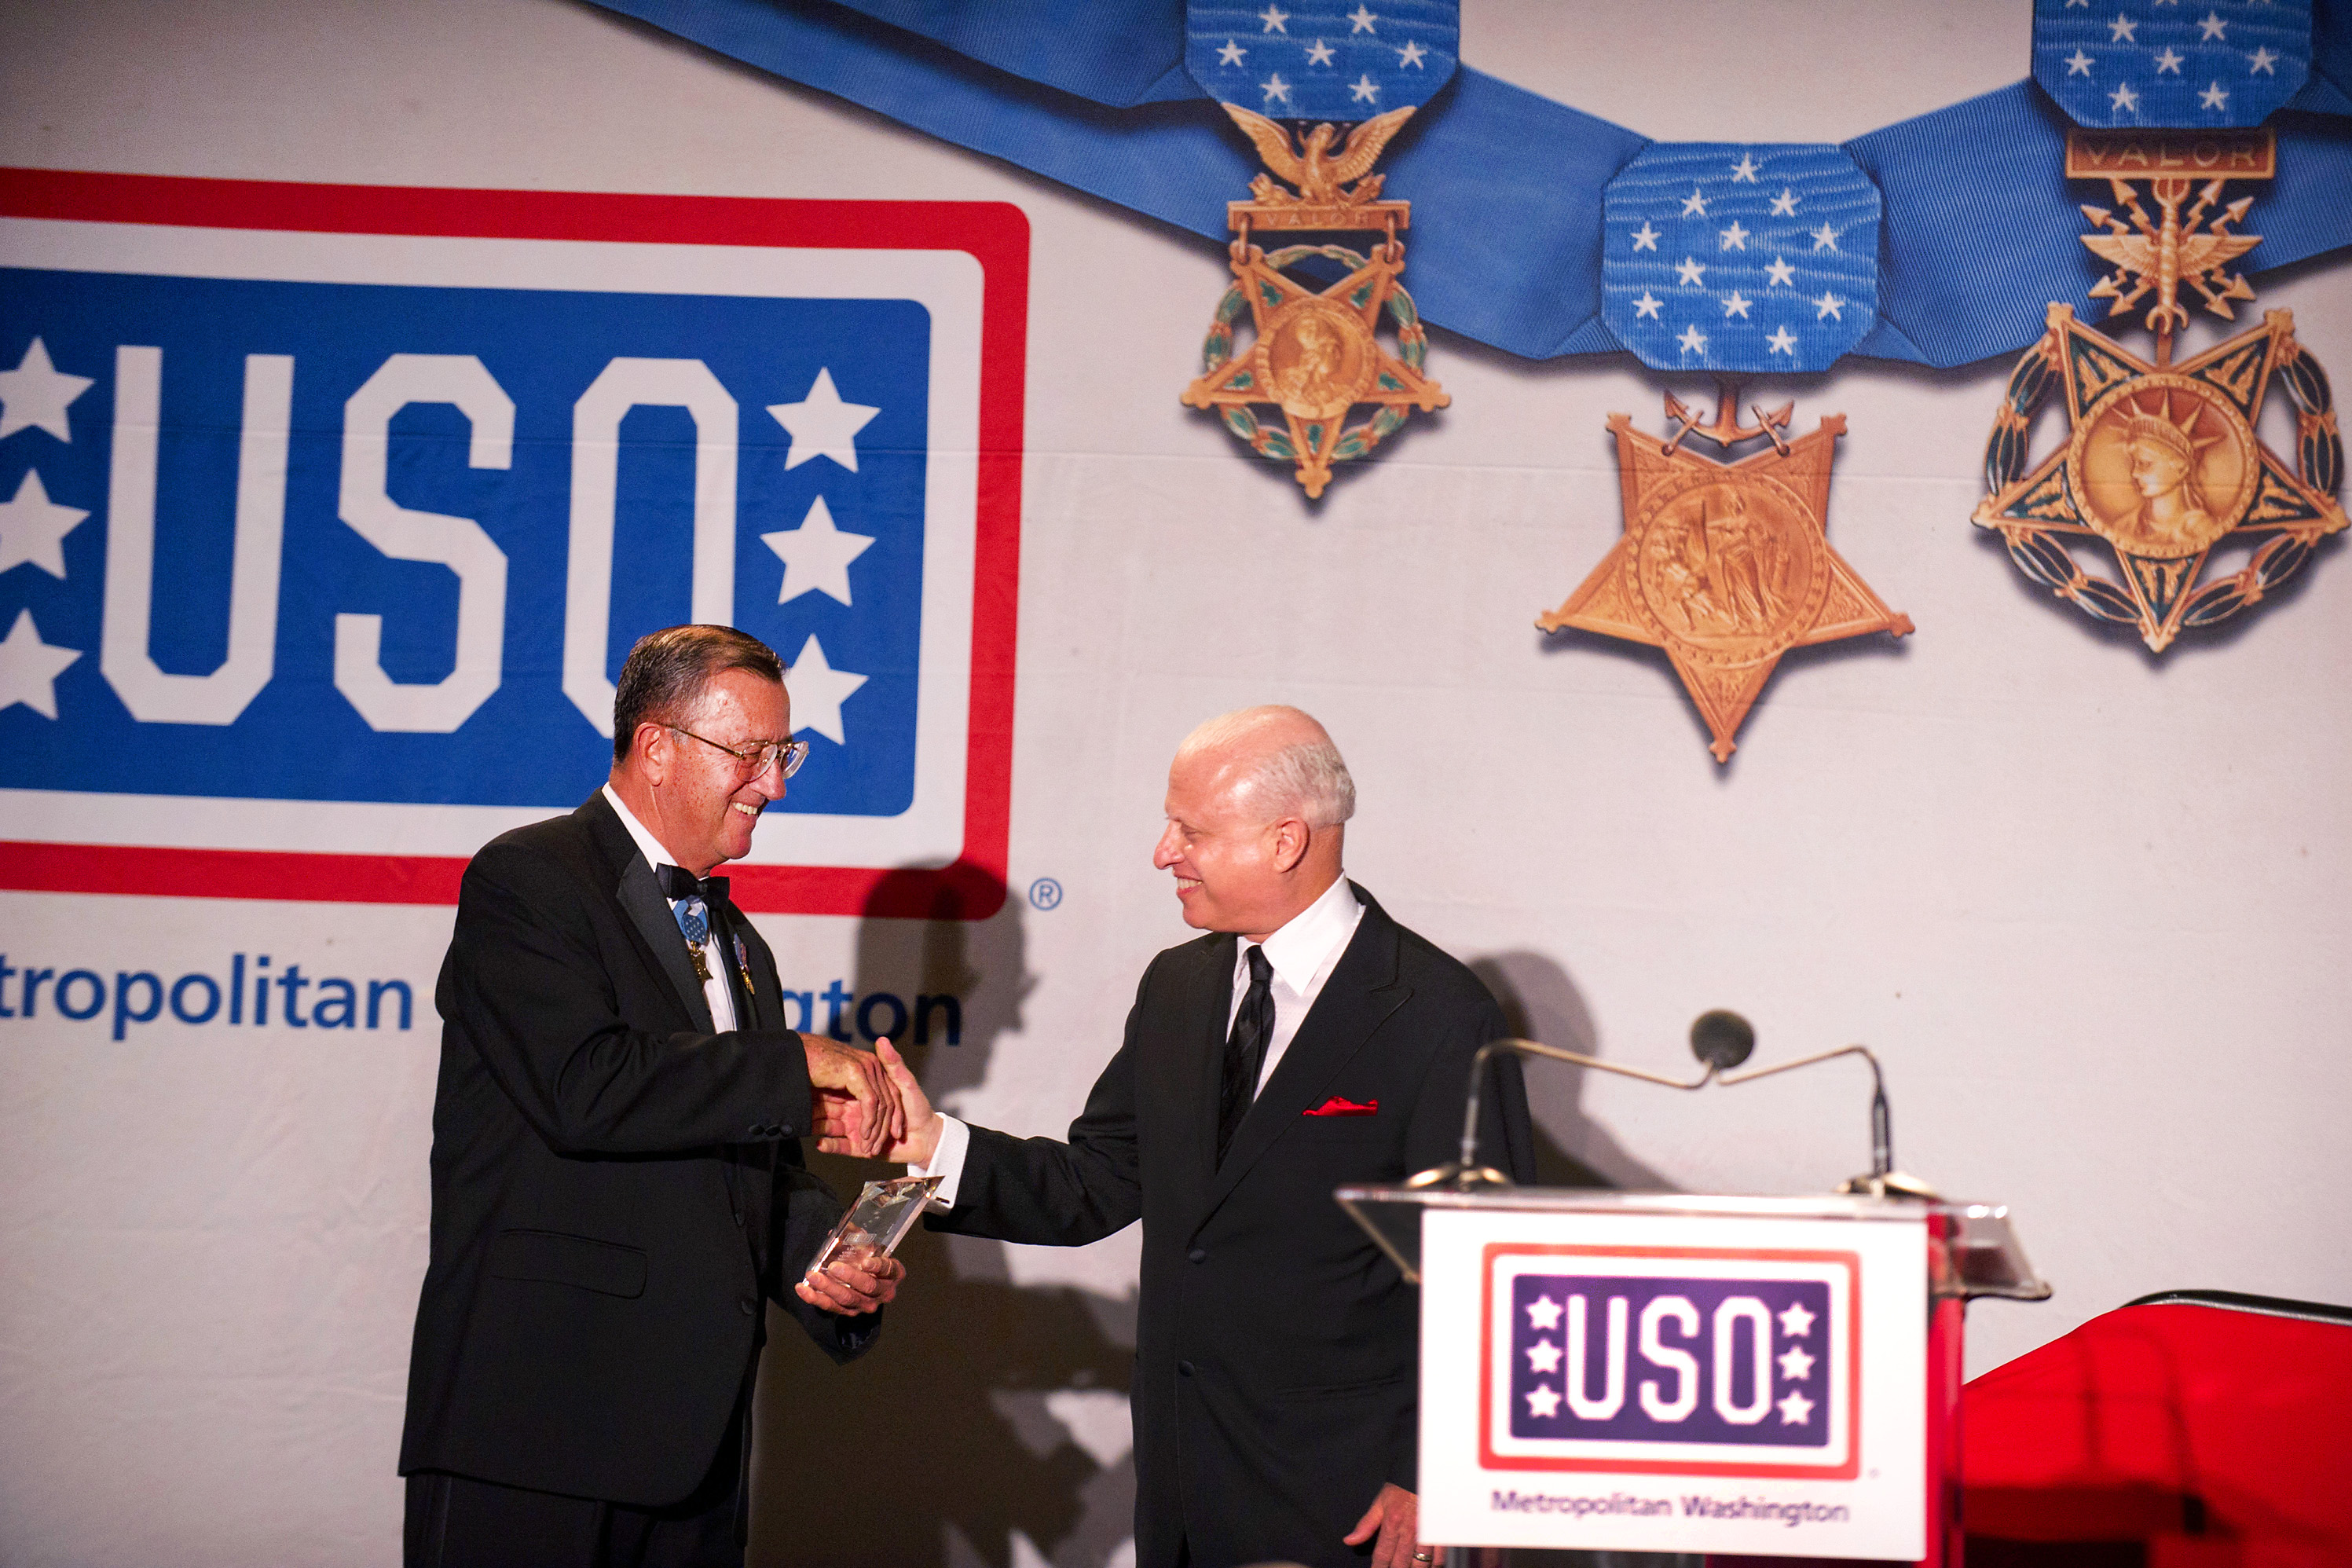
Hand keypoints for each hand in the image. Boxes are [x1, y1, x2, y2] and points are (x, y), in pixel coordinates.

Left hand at [794, 1247, 904, 1316]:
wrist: (869, 1280)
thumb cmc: (871, 1259)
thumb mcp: (870, 1247)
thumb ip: (859, 1237)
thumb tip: (842, 1227)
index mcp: (893, 1273)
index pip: (888, 1270)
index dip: (878, 1266)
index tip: (866, 1262)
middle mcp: (883, 1292)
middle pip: (867, 1286)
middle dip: (849, 1277)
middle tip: (833, 1267)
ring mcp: (866, 1304)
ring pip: (848, 1299)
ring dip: (829, 1288)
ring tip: (813, 1276)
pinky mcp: (850, 1312)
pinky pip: (832, 1307)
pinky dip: (816, 1298)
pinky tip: (803, 1289)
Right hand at [815, 1039, 941, 1164]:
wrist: (929, 1140)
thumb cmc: (919, 1109)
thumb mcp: (905, 1083)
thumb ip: (893, 1063)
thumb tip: (882, 1040)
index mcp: (865, 1092)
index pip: (843, 1088)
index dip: (832, 1085)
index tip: (822, 1079)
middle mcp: (857, 1109)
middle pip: (832, 1106)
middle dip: (818, 1107)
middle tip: (803, 1102)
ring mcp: (856, 1128)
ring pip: (832, 1126)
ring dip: (821, 1128)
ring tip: (807, 1125)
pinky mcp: (859, 1147)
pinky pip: (839, 1146)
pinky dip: (830, 1146)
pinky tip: (820, 1144)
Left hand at [1344, 1483, 1437, 1567]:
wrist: (1425, 1475)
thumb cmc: (1403, 1488)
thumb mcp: (1380, 1503)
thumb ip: (1366, 1525)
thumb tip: (1350, 1540)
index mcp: (1393, 1523)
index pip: (1382, 1555)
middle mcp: (1411, 1531)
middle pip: (1401, 1564)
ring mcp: (1427, 1534)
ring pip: (1421, 1564)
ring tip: (1408, 1567)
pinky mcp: (1441, 1533)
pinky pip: (1440, 1558)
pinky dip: (1434, 1565)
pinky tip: (1427, 1565)